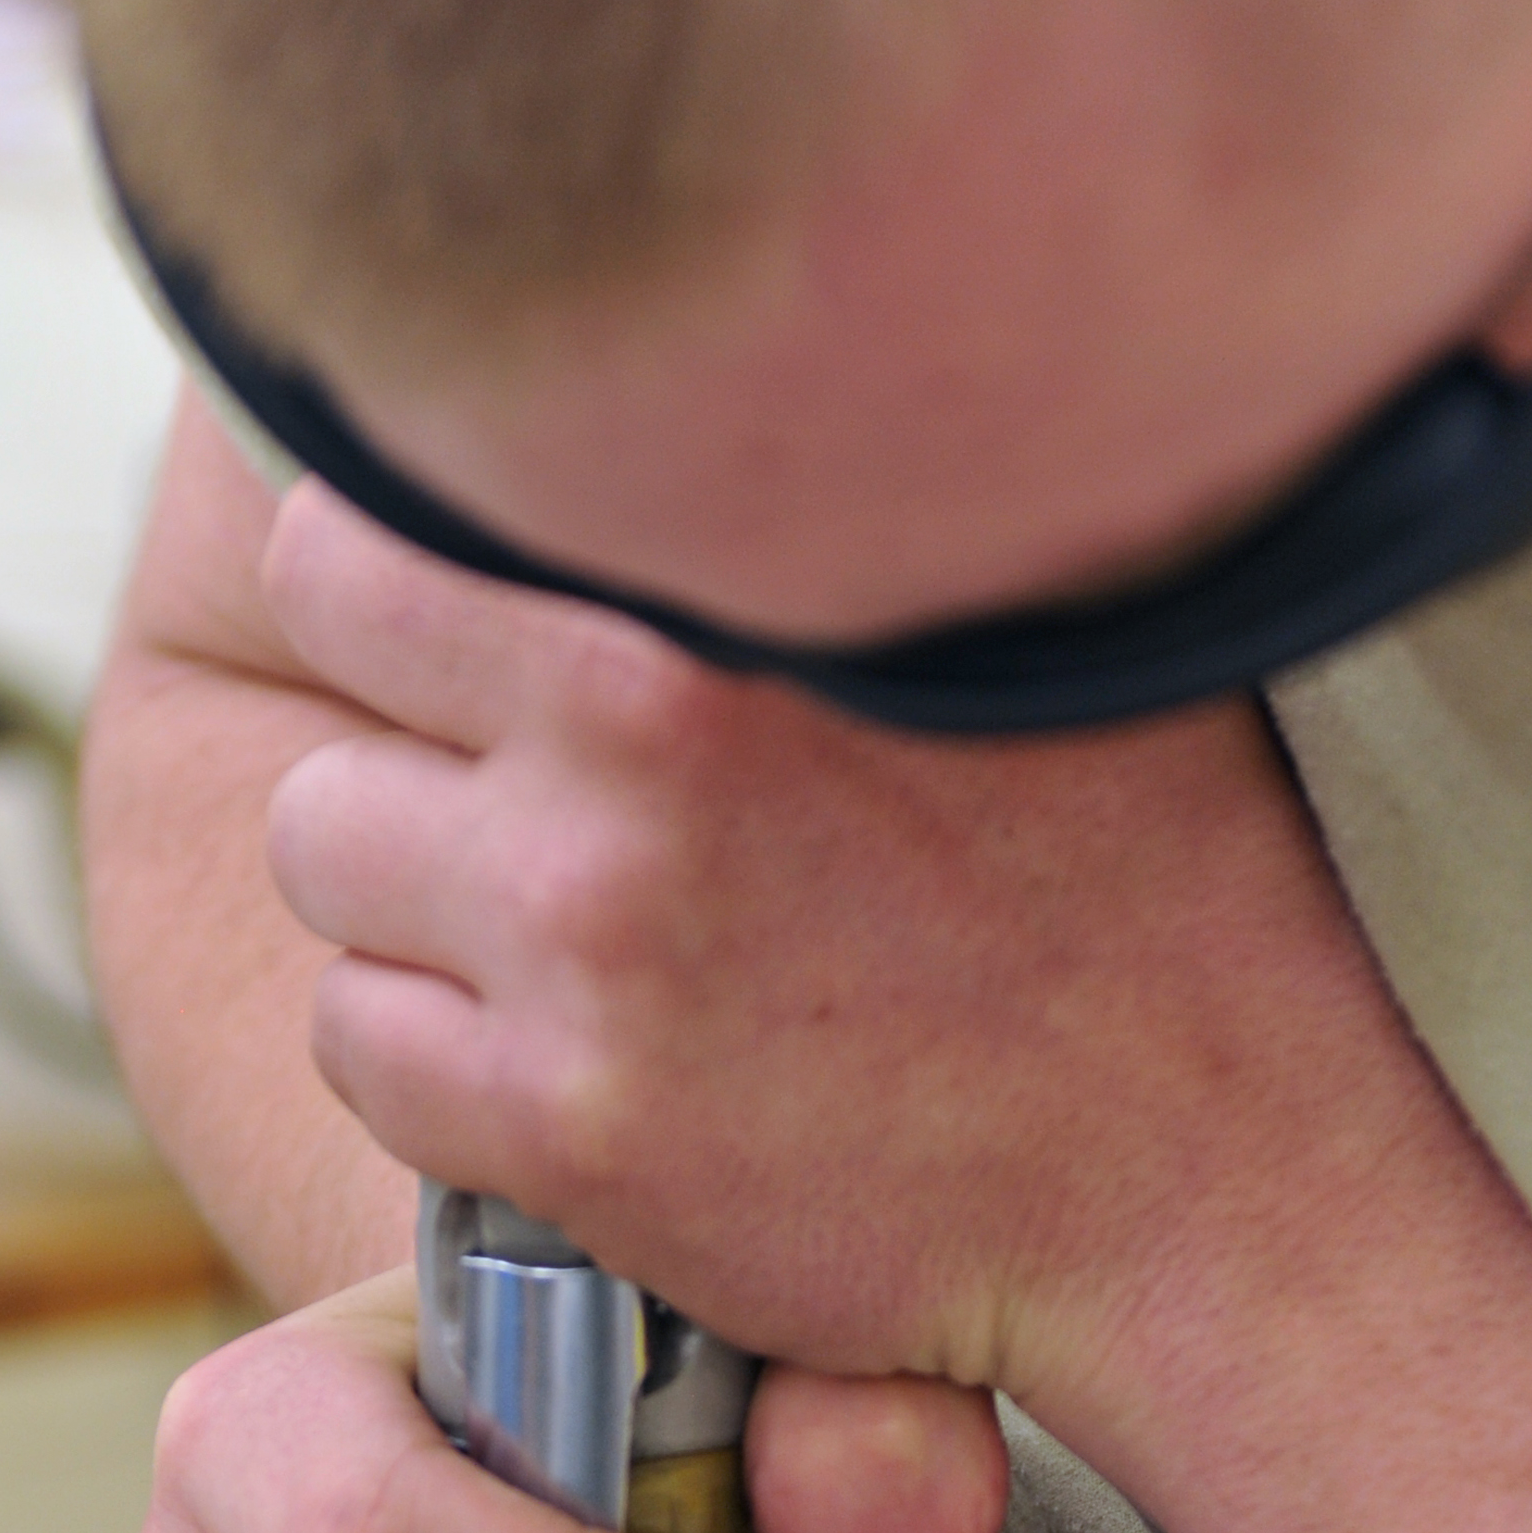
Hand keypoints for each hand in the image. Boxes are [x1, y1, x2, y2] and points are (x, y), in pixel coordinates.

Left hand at [258, 483, 1351, 1444]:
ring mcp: (586, 956)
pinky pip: (365, 1055)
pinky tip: (575, 1066)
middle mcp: (629, 761)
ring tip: (559, 943)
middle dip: (401, 743)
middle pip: (322, 690)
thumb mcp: (1032, 607)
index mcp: (721, 601)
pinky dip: (441, 1069)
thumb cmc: (1150, 882)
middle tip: (520, 802)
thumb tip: (744, 358)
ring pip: (326, 872)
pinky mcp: (572, 1134)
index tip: (480, 641)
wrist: (1209, 1175)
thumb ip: (845, 494)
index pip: (373, 522)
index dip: (412, 585)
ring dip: (413, 909)